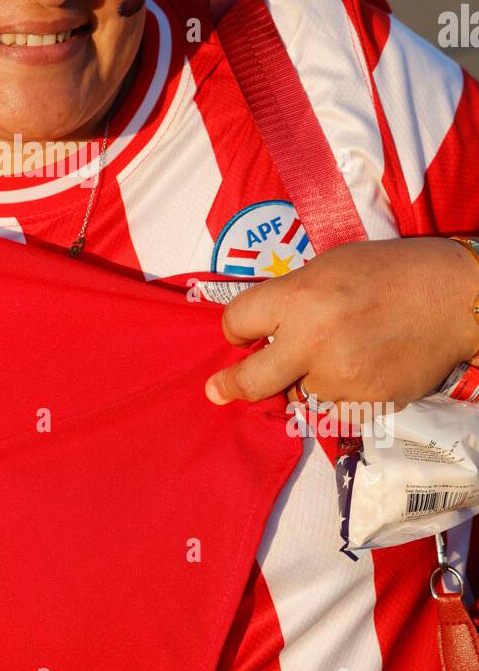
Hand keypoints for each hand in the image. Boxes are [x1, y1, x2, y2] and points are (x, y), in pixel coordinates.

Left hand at [204, 237, 478, 408]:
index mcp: (299, 297)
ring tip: (342, 348)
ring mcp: (340, 377)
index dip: (236, 328)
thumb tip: (262, 329)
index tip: (241, 334)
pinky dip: (342, 389)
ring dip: (308, 377)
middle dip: (231, 385)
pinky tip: (364, 363)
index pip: (236, 321)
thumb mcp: (328, 266)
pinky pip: (335, 404)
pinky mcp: (366, 403)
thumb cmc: (388, 271)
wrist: (453, 298)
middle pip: (251, 381)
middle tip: (218, 390)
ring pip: (301, 391)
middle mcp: (312, 341)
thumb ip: (291, 298)